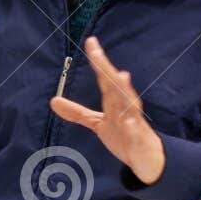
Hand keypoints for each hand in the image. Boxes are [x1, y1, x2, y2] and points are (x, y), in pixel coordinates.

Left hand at [50, 36, 165, 183]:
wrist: (147, 158)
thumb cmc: (124, 136)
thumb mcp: (98, 123)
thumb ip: (77, 112)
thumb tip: (53, 100)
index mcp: (114, 101)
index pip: (104, 77)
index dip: (97, 60)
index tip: (91, 41)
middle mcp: (125, 106)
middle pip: (114, 85)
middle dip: (106, 68)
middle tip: (96, 52)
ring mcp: (133, 121)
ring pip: (129, 103)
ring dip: (124, 90)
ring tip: (120, 75)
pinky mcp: (138, 139)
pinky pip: (135, 133)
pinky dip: (133, 128)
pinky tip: (129, 123)